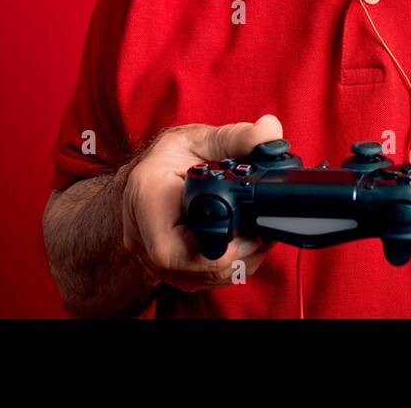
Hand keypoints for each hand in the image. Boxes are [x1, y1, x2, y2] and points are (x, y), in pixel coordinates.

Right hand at [120, 114, 281, 291]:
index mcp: (148, 196)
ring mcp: (148, 255)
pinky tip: (241, 249)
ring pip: (194, 279)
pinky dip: (222, 269)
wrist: (149, 172)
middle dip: (233, 259)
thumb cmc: (171, 155)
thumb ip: (238, 137)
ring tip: (257, 240)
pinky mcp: (161, 267)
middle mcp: (141, 232)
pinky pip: (193, 279)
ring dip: (232, 266)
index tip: (247, 239)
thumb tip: (270, 131)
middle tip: (262, 237)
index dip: (213, 254)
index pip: (170, 248)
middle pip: (189, 268)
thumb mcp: (202, 138)